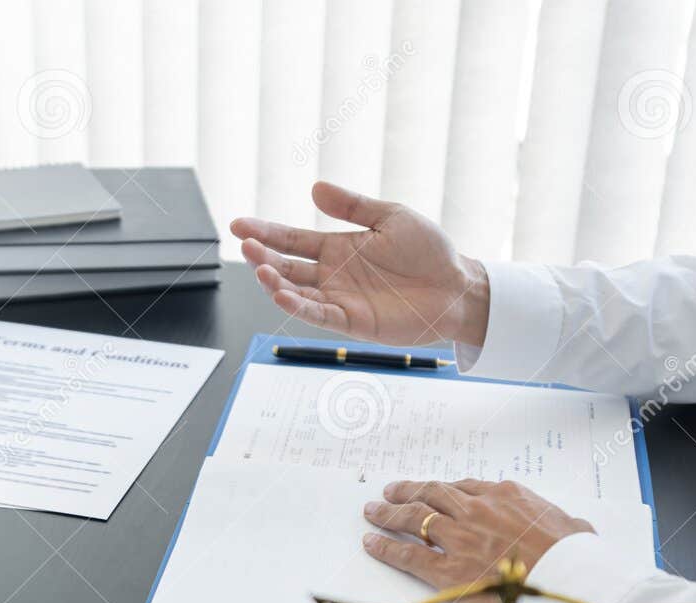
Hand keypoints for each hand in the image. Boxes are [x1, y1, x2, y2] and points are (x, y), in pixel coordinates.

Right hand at [231, 182, 489, 347]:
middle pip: (287, 266)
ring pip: (296, 293)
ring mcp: (340, 299)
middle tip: (247, 245)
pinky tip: (282, 294)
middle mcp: (332, 274)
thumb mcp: (390, 216)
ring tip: (261, 269)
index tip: (238, 224)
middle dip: (263, 257)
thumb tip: (316, 187)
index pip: (291, 240)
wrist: (457, 285)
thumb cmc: (429, 251)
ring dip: (275, 283)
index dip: (264, 232)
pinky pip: (319, 316)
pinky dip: (299, 307)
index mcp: (337, 247)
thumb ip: (352, 206)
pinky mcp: (352, 322)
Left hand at [360, 479, 592, 602]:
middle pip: (432, 495)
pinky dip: (385, 547)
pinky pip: (408, 555)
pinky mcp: (448, 569)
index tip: (434, 490)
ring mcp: (460, 538)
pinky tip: (371, 542)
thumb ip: (567, 524)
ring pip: (414, 518)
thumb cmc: (576, 558)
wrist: (568, 580)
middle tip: (391, 491)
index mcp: (506, 496)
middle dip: (408, 492)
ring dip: (389, 513)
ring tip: (373, 510)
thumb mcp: (575, 528)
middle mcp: (477, 511)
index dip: (444, 490)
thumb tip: (577, 528)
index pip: (466, 488)